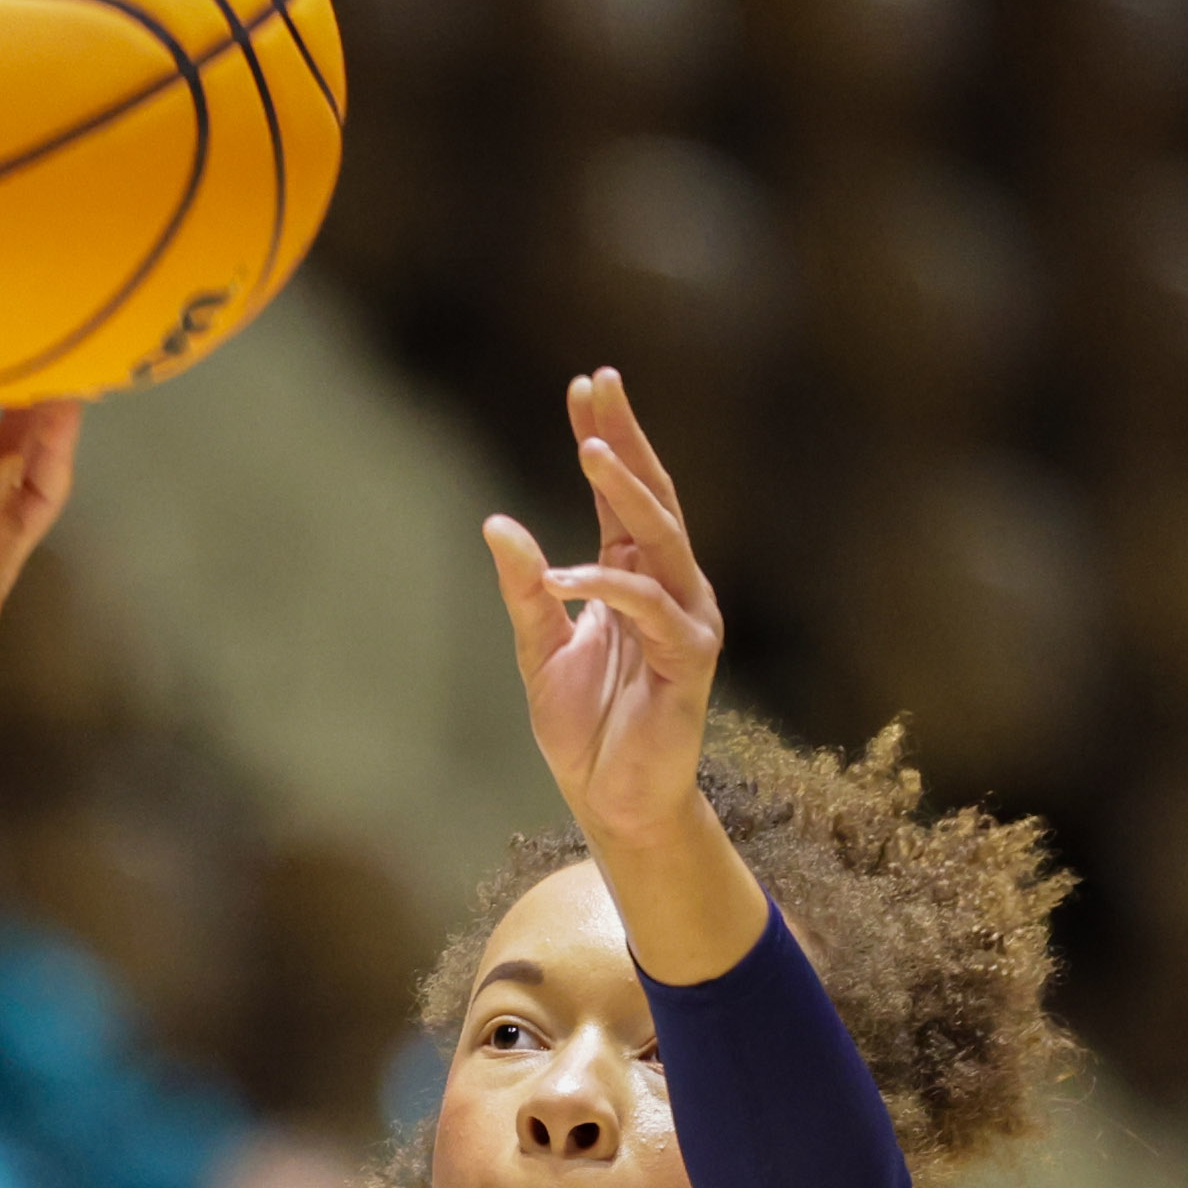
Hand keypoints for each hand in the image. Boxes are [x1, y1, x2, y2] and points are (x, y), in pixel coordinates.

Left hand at [483, 368, 721, 851]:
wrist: (613, 802)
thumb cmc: (586, 728)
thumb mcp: (540, 648)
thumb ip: (526, 588)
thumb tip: (497, 523)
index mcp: (636, 578)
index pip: (624, 495)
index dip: (608, 437)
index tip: (585, 385)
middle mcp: (670, 588)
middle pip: (653, 497)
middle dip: (627, 439)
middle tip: (600, 385)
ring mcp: (686, 621)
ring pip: (663, 540)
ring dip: (628, 493)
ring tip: (590, 451)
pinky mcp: (689, 662)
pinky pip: (650, 611)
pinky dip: (607, 589)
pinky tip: (562, 575)